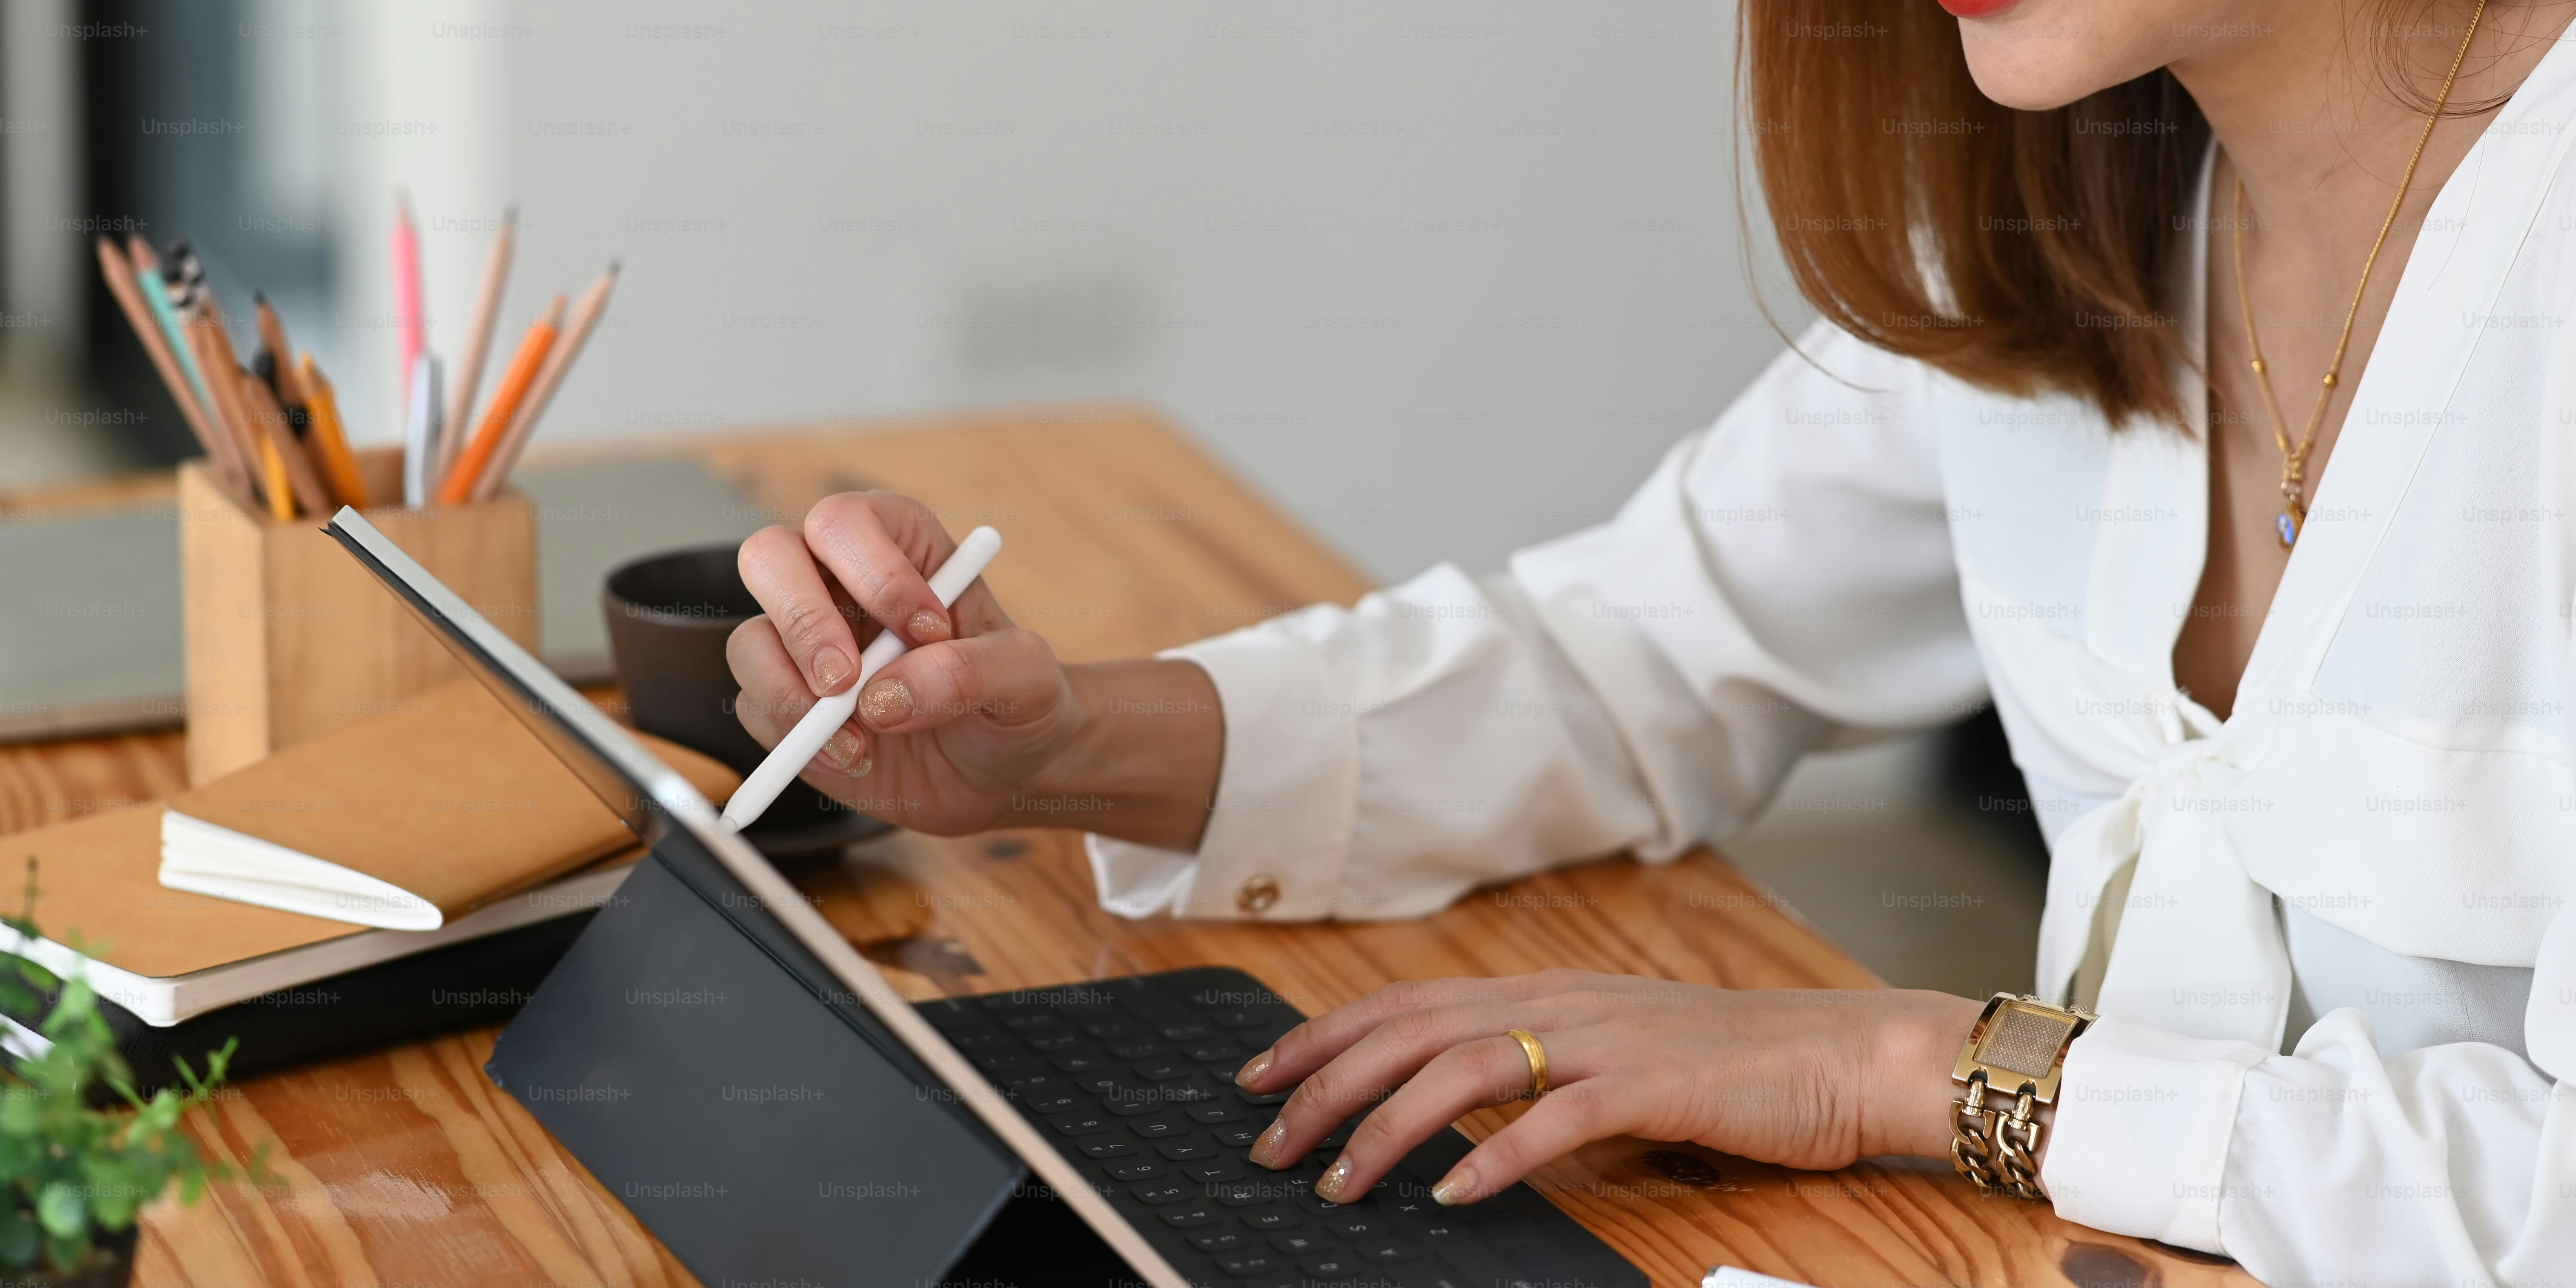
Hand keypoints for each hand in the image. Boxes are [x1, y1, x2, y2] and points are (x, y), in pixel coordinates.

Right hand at [728, 490, 1079, 834]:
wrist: (1003, 770)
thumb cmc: (1015, 703)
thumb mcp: (1025, 678)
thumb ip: (971, 671)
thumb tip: (883, 696)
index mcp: (898, 545)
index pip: (847, 523)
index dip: (876, 574)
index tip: (928, 633)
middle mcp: (837, 582)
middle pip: (769, 557)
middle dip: (804, 622)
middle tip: (846, 681)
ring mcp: (804, 644)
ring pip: (750, 643)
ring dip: (795, 696)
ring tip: (863, 740)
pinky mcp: (787, 704)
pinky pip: (755, 710)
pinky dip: (795, 742)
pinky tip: (857, 758)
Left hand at [1232, 970, 1982, 1204]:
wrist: (1843, 1052)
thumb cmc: (1733, 1064)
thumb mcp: (1614, 1048)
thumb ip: (1536, 1061)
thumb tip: (1450, 1105)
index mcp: (1546, 991)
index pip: (1405, 1003)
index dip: (1324, 1036)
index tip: (1259, 1077)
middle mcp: (1561, 1003)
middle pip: (1411, 1033)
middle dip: (1325, 1086)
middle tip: (1266, 1142)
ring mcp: (1604, 1041)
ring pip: (1463, 1070)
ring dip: (1389, 1129)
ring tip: (1340, 1182)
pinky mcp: (1651, 1086)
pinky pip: (1554, 1119)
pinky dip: (1495, 1155)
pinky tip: (1452, 1193)